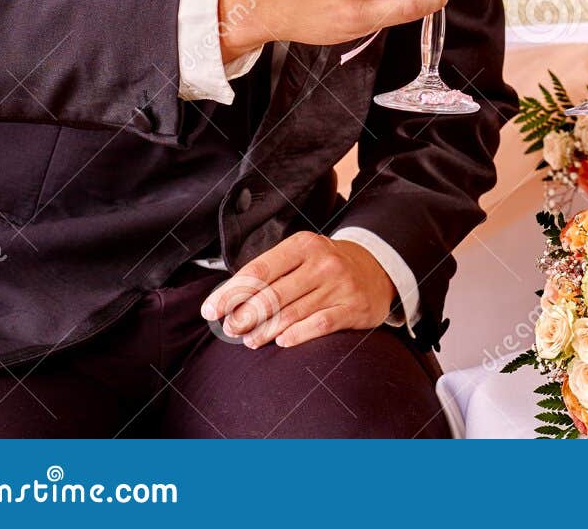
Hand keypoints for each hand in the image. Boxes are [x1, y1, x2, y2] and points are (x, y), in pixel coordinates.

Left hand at [201, 233, 395, 349]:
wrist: (377, 269)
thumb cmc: (324, 266)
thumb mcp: (301, 256)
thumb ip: (269, 273)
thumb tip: (226, 301)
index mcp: (304, 245)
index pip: (259, 271)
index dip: (231, 293)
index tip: (211, 311)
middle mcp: (324, 262)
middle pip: (273, 295)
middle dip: (245, 316)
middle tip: (230, 329)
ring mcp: (341, 284)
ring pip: (292, 313)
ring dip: (265, 331)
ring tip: (250, 341)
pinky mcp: (355, 306)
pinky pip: (320, 324)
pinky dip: (297, 335)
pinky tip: (282, 342)